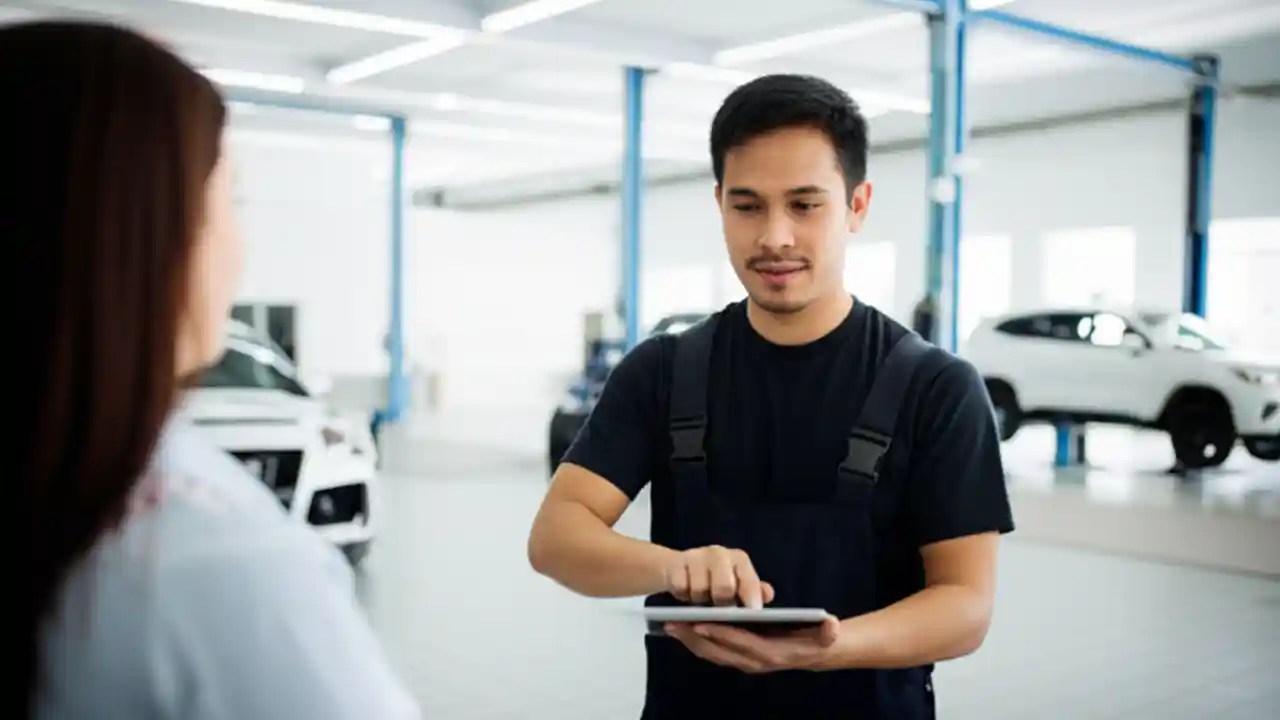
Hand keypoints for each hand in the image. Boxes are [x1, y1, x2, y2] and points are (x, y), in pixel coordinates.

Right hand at [664, 545, 774, 607]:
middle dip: (721, 603)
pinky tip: (685, 593)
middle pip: (724, 588)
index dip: (751, 598)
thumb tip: (767, 594)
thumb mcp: (736, 583)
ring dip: (699, 600)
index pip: (749, 580)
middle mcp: (719, 553)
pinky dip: (682, 595)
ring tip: (700, 599)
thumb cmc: (714, 578)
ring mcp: (696, 555)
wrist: (677, 566)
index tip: (751, 613)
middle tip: (717, 607)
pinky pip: (680, 588)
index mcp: (739, 559)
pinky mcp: (676, 563)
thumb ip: (753, 590)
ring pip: (700, 590)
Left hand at [664, 615, 840, 673]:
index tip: (699, 623)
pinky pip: (714, 653)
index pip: (741, 643)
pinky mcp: (739, 659)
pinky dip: (697, 643)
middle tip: (672, 624)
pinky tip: (683, 630)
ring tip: (670, 626)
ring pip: (712, 654)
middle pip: (719, 651)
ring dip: (690, 642)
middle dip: (694, 639)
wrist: (816, 655)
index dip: (720, 634)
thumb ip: (828, 631)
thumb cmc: (817, 638)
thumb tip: (832, 625)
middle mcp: (754, 662)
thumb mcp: (827, 633)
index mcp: (771, 653)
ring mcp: (745, 662)